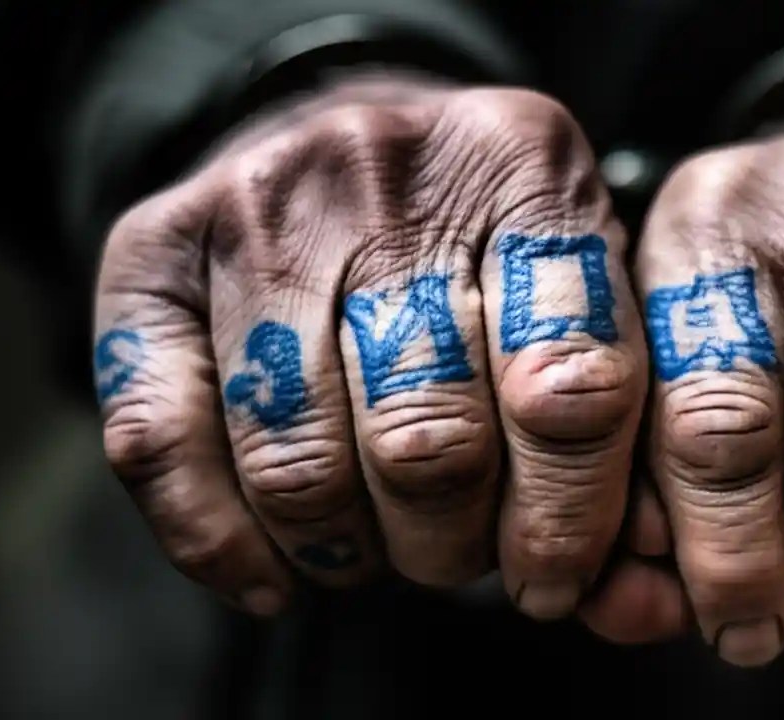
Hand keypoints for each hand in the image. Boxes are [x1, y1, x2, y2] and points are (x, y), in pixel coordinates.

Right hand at [93, 75, 647, 618]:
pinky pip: (160, 437)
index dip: (567, 518)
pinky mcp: (152, 251)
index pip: (573, 386)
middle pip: (428, 438)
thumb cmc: (483, 242)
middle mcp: (387, 171)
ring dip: (347, 551)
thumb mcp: (580, 286)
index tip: (557, 577)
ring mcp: (259, 206)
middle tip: (459, 557)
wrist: (347, 132)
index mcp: (527, 170)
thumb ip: (620, 414)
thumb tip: (631, 570)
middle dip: (451, 546)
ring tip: (375, 554)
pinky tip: (269, 576)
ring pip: (298, 458)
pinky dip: (217, 539)